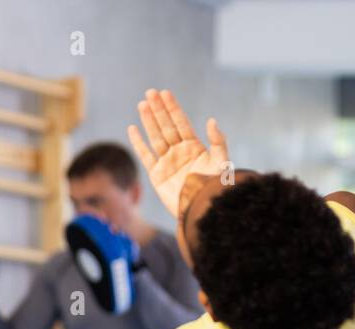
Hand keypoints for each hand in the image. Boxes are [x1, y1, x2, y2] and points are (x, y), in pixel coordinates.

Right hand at [127, 89, 231, 219]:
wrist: (201, 211)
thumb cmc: (214, 188)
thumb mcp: (221, 163)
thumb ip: (218, 141)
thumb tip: (212, 120)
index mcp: (195, 148)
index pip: (181, 123)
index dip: (173, 108)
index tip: (165, 93)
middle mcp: (180, 153)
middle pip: (166, 126)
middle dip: (159, 109)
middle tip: (150, 92)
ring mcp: (167, 163)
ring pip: (155, 137)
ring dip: (149, 121)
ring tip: (142, 104)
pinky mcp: (157, 175)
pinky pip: (145, 156)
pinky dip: (138, 143)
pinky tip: (133, 128)